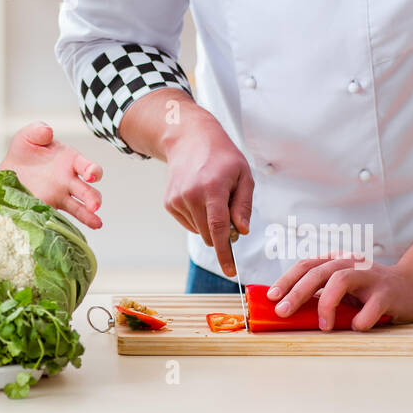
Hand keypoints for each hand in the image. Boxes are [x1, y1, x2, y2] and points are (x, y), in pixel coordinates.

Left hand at [0, 121, 103, 229]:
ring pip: (80, 206)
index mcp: (69, 161)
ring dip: (89, 215)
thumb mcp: (27, 136)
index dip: (93, 170)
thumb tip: (47, 131)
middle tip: (94, 206)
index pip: (87, 166)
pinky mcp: (49, 207)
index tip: (91, 175)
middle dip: (93, 198)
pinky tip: (78, 233)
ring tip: (97, 223)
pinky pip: (62, 217)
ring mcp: (60, 195)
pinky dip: (70, 225)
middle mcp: (69, 180)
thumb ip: (37, 130)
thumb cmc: (24, 151)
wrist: (7, 171)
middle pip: (88, 190)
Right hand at [162, 112, 251, 277]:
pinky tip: (200, 198)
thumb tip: (242, 232)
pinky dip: (198, 218)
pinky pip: (189, 224)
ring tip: (213, 197)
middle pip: (209, 234)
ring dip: (209, 223)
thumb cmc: (222, 157)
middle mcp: (191, 196)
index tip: (230, 272)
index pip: (219, 229)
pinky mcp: (169, 202)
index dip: (226, 253)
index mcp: (212, 189)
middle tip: (228, 209)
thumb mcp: (243, 175)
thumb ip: (243, 206)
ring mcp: (177, 199)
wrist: (189, 139)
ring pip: (199, 231)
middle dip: (222, 233)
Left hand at [265, 256, 412, 329]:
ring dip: (326, 304)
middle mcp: (350, 264)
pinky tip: (356, 327)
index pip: (305, 265)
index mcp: (336, 261)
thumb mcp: (344, 288)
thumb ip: (321, 293)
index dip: (286, 280)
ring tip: (324, 326)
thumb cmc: (370, 291)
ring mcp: (369, 276)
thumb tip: (288, 309)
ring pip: (340, 281)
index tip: (271, 297)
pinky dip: (361, 320)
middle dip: (296, 292)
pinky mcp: (387, 293)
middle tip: (282, 312)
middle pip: (317, 272)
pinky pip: (370, 307)